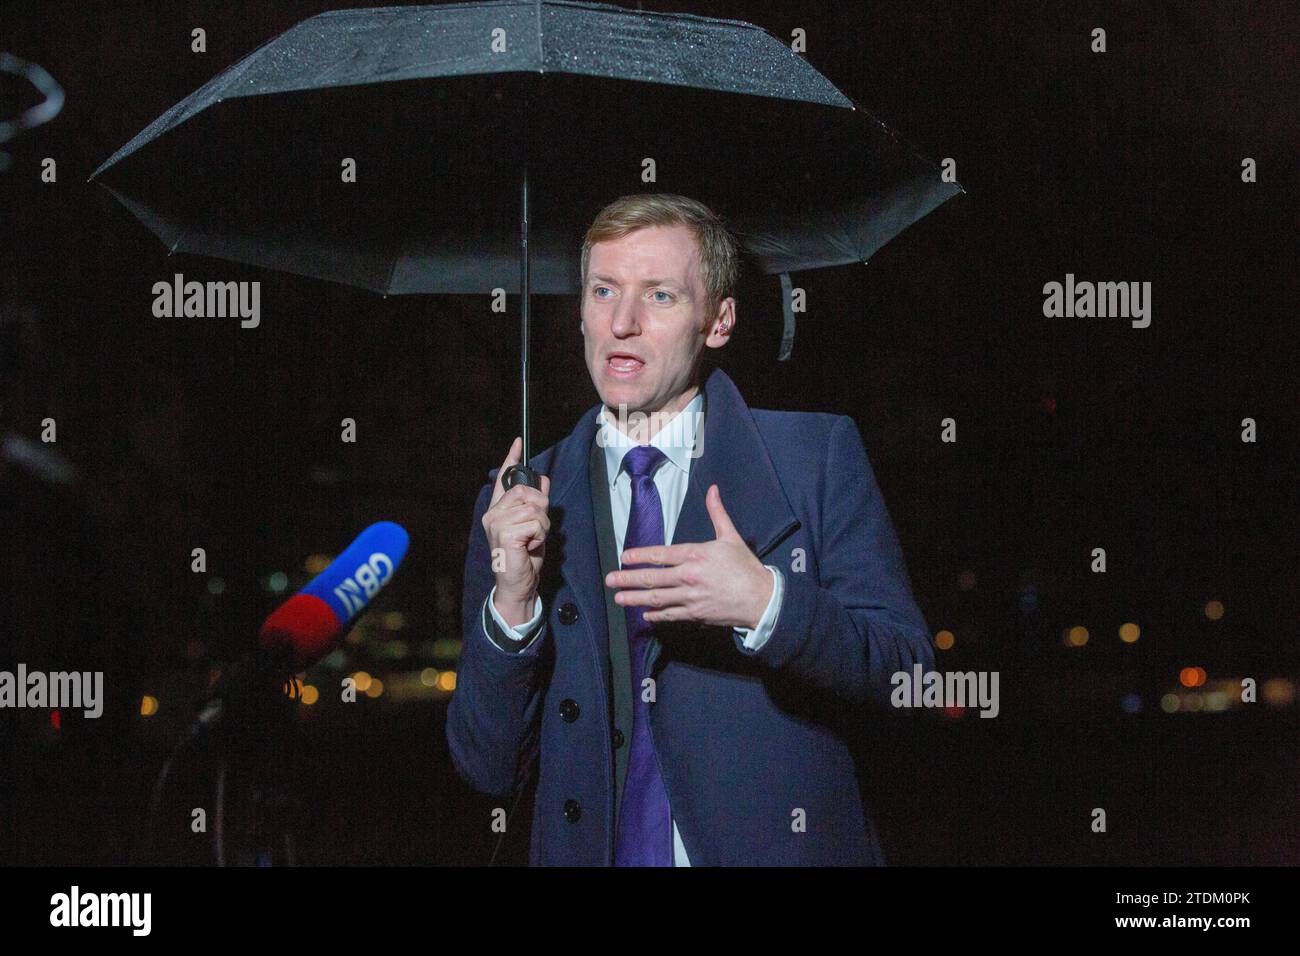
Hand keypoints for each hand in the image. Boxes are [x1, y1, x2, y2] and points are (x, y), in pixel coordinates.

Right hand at [482, 436, 550, 627]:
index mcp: (497, 510)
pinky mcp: (505, 533)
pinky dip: (540, 534)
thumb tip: (543, 480)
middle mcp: (493, 514)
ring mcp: (496, 523)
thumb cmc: (525, 558)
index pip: (502, 479)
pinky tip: (530, 546)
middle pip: (527, 491)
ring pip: (534, 508)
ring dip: (543, 525)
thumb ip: (536, 504)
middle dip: (541, 508)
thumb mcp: (534, 526)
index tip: (518, 442)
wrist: (518, 583)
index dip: (510, 459)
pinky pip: (535, 522)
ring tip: (533, 540)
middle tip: (537, 529)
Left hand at [605, 484, 772, 629]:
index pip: (661, 554)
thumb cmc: (746, 567)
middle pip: (653, 578)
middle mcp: (689, 577)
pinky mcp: (696, 614)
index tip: (624, 557)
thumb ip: (717, 513)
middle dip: (628, 579)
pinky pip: (671, 614)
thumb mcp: (731, 536)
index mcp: (695, 555)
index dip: (640, 555)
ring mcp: (691, 597)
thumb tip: (712, 489)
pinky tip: (644, 614)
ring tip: (618, 598)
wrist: (761, 599)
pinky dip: (656, 615)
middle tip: (610, 580)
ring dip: (635, 598)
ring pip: (657, 598)